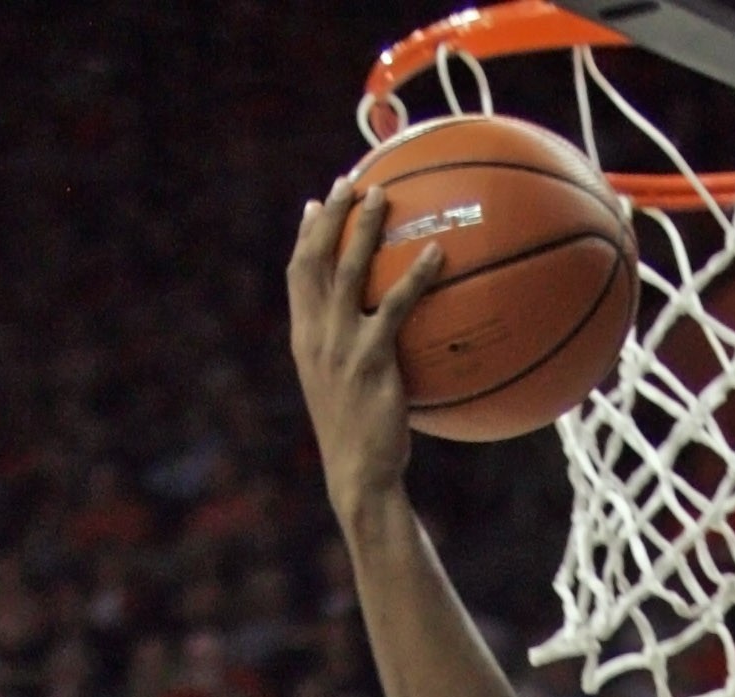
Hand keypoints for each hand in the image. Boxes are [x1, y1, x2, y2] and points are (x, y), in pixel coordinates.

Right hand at [288, 176, 443, 528]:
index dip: (306, 237)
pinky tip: (436, 254)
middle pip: (315, 259)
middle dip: (330, 216)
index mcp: (305, 340)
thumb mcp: (345, 394)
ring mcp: (340, 346)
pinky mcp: (370, 359)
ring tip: (383, 196)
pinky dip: (416, 276)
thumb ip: (351, 357)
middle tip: (350, 182)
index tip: (315, 204)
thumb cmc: (359, 441)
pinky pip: (396, 306)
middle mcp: (315, 336)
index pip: (298, 276)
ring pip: (349, 271)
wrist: (358, 476)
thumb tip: (379, 338)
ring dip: (364, 228)